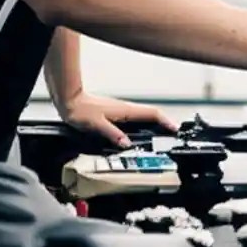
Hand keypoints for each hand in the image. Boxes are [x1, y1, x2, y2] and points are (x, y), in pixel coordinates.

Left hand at [57, 90, 178, 147]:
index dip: (166, 121)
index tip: (175, 129)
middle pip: (152, 115)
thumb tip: (127, 144)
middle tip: (173, 135)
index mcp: (125, 110)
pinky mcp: (116, 114)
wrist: (70, 102)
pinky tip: (140, 135)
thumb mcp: (97, 125)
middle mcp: (126, 109)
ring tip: (162, 136)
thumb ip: (113, 134)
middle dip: (164, 124)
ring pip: (144, 118)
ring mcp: (122, 111)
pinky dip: (143, 126)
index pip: (152, 114)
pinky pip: (135, 120)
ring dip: (155, 125)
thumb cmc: (81, 110)